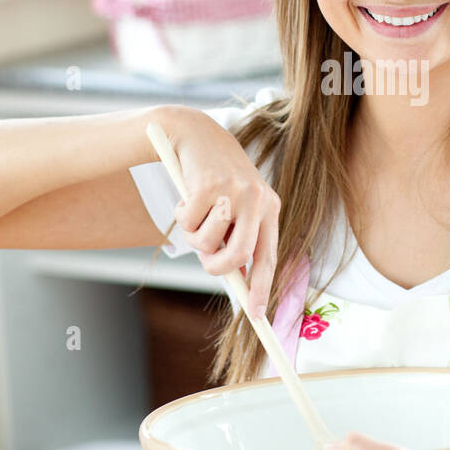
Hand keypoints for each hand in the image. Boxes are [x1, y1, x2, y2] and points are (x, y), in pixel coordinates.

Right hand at [158, 104, 279, 318]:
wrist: (196, 134)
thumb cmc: (216, 178)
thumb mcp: (236, 206)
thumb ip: (238, 236)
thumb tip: (236, 277)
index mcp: (270, 207)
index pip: (269, 256)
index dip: (261, 288)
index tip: (256, 315)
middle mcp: (257, 199)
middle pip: (237, 255)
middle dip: (216, 267)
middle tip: (205, 259)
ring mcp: (233, 191)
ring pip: (207, 242)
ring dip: (193, 236)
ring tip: (195, 214)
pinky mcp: (207, 184)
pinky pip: (186, 223)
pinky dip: (180, 216)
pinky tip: (186, 198)